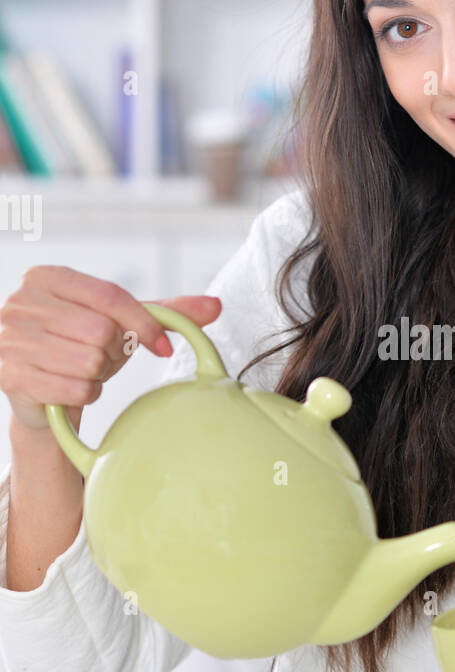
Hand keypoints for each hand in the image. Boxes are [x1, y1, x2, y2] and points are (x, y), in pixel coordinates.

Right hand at [0, 265, 221, 431]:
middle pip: (100, 331)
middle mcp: (21, 302)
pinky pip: (74, 389)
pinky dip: (85, 395)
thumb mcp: (123, 322)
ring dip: (98, 375)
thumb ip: (168, 312)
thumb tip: (216, 305)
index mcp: (47, 277)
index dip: (144, 324)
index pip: (110, 295)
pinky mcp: (8, 374)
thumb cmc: (83, 346)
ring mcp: (9, 338)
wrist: (42, 390)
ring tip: (84, 371)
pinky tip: (71, 389)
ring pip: (87, 362)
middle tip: (101, 358)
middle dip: (113, 353)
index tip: (163, 348)